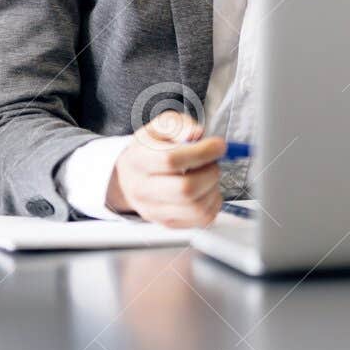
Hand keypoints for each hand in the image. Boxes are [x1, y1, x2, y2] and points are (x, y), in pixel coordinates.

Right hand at [106, 111, 223, 227]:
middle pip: (185, 189)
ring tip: (209, 174)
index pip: (171, 160)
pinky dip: (213, 202)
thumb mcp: (159, 128)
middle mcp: (143, 190)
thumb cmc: (149, 150)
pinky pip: (203, 219)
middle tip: (213, 162)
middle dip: (210, 172)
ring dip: (213, 188)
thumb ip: (178, 126)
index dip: (201, 152)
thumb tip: (196, 134)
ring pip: (197, 207)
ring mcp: (155, 211)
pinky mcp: (170, 223)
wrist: (131, 177)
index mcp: (138, 161)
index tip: (218, 145)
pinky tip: (207, 189)